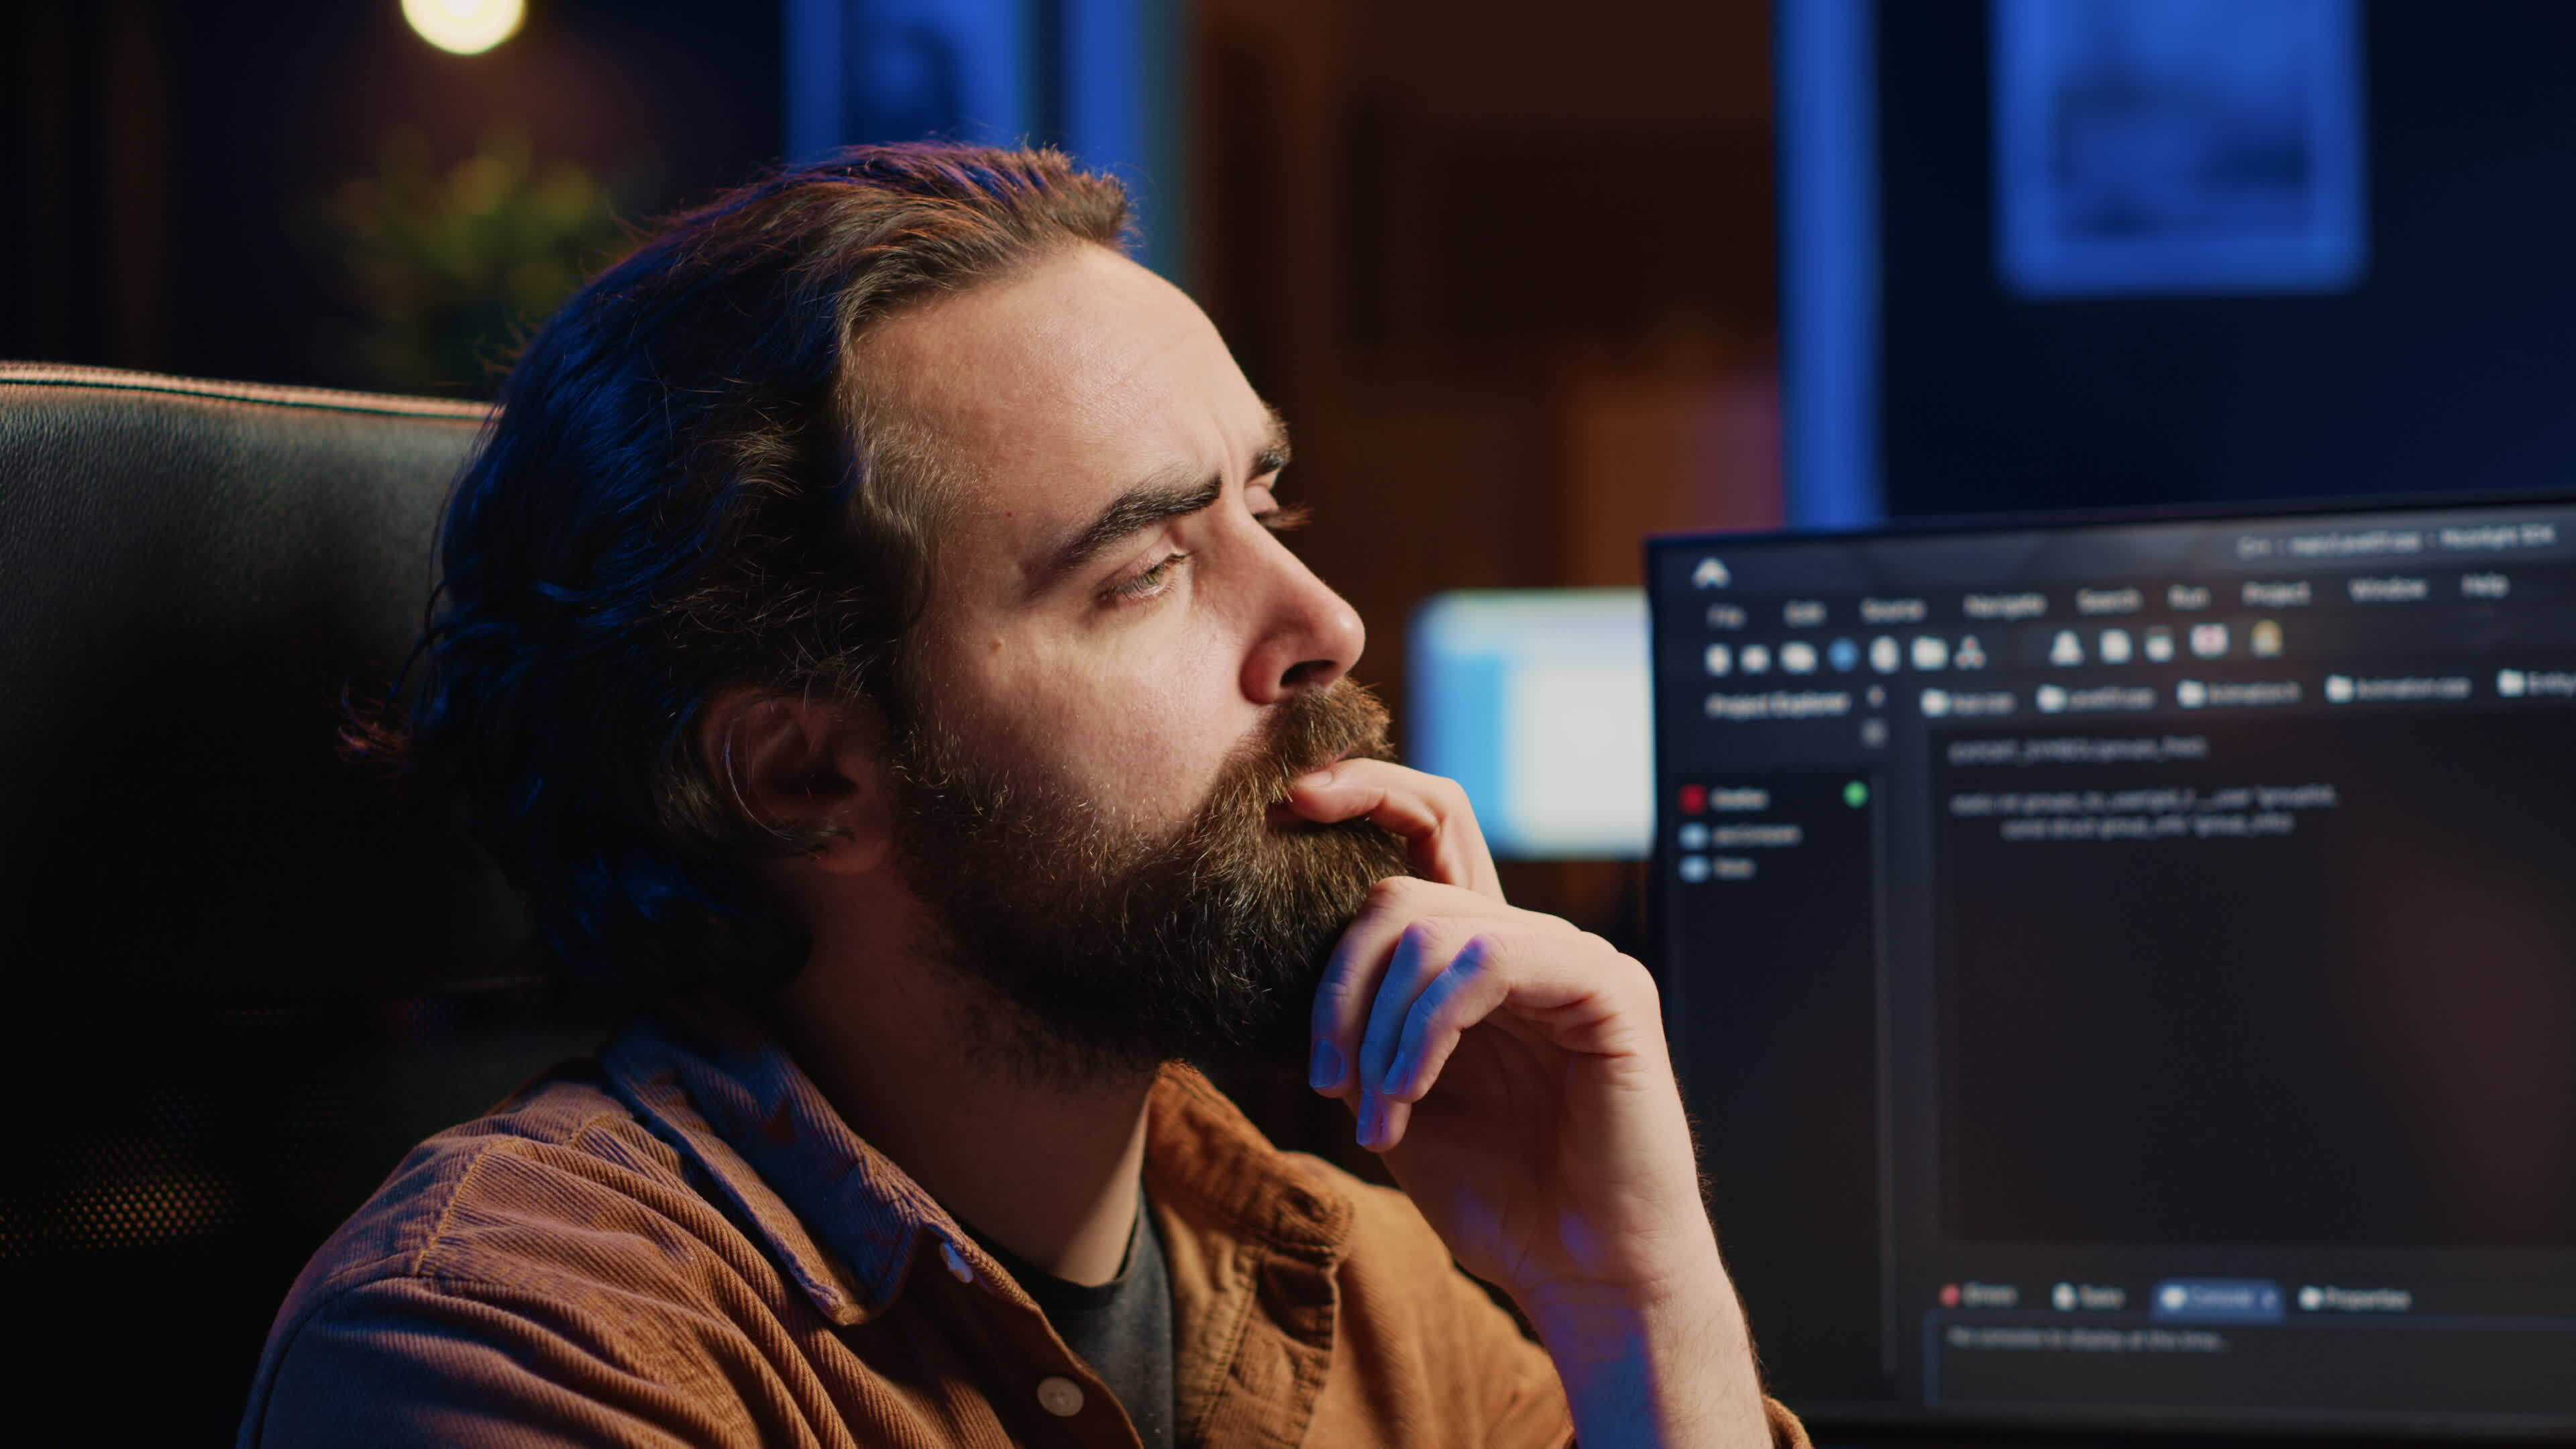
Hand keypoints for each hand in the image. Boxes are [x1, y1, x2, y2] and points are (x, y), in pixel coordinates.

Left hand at [1290, 759, 1716, 1309]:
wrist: (1586, 1276)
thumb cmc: (1499, 1199)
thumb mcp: (1395, 1102)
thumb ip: (1357, 1029)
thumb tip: (1286, 972)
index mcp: (1480, 957)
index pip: (1426, 828)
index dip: (1364, 793)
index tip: (1289, 804)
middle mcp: (1529, 942)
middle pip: (1397, 892)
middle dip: (1336, 985)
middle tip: (1322, 1080)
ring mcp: (1573, 959)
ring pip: (1433, 931)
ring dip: (1377, 1031)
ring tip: (1377, 1116)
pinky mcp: (1608, 990)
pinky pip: (1487, 962)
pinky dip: (1426, 1032)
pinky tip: (1410, 1099)